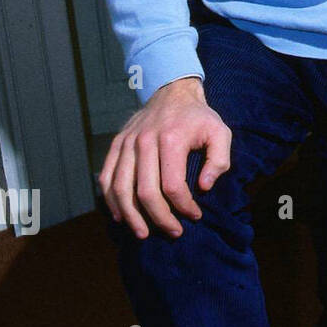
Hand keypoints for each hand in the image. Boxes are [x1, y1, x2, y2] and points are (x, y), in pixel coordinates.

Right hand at [99, 76, 231, 238]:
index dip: (183, 206)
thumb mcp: (220, 132)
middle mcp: (144, 141)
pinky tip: (121, 216)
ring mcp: (126, 143)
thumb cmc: (199, 118)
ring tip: (143, 234)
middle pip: (145, 192)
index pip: (172, 185)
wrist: (172, 92)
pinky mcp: (116, 145)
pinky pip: (106, 177)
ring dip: (131, 216)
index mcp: (171, 139)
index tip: (195, 216)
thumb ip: (219, 160)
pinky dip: (111, 200)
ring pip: (120, 188)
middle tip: (174, 232)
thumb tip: (205, 187)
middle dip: (159, 218)